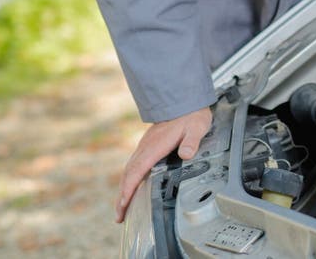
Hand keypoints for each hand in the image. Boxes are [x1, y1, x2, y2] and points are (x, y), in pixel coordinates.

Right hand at [115, 105, 211, 222]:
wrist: (185, 99)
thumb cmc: (191, 115)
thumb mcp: (196, 128)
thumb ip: (191, 142)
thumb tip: (186, 154)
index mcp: (155, 146)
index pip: (137, 170)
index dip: (129, 189)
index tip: (123, 204)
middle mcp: (146, 146)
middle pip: (129, 173)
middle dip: (122, 195)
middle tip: (119, 216)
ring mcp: (146, 145)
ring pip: (130, 169)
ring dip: (124, 188)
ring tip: (122, 207)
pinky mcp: (149, 144)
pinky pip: (135, 164)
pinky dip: (130, 178)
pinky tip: (132, 185)